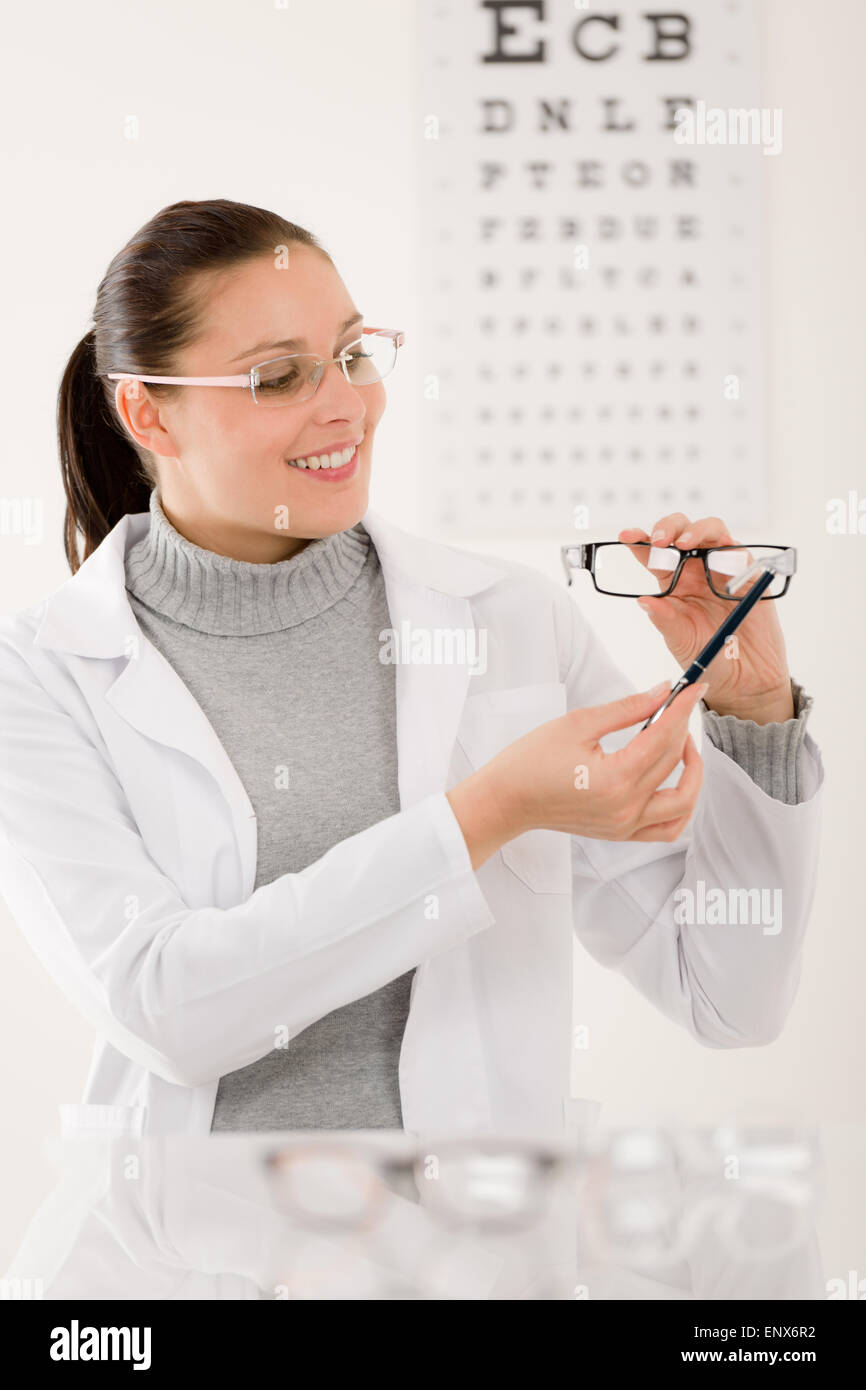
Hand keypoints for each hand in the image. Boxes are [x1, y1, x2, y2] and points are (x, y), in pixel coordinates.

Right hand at [447, 683, 704, 870]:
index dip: (681, 708)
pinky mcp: (621, 834)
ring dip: (692, 774)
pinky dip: (680, 807)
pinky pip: (667, 829)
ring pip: (682, 803)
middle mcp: (626, 808)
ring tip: (681, 745)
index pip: (663, 737)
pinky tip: (674, 781)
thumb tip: (662, 692)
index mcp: (615, 779)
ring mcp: (625, 826)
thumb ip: (627, 708)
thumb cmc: (532, 761)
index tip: (694, 688)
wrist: (507, 800)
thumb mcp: (578, 723)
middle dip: (682, 728)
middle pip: (672, 763)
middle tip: (679, 705)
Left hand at [618, 512, 794, 722]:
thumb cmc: (708, 659)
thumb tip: (643, 601)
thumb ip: (664, 619)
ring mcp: (724, 569)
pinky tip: (720, 556)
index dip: (640, 540)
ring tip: (684, 543)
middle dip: (669, 527)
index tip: (626, 536)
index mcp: (674, 583)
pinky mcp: (750, 575)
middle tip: (659, 540)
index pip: (654, 555)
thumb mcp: (680, 640)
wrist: (744, 679)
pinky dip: (730, 549)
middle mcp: (697, 570)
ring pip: (712, 532)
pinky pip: (741, 553)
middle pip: (682, 532)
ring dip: (697, 530)